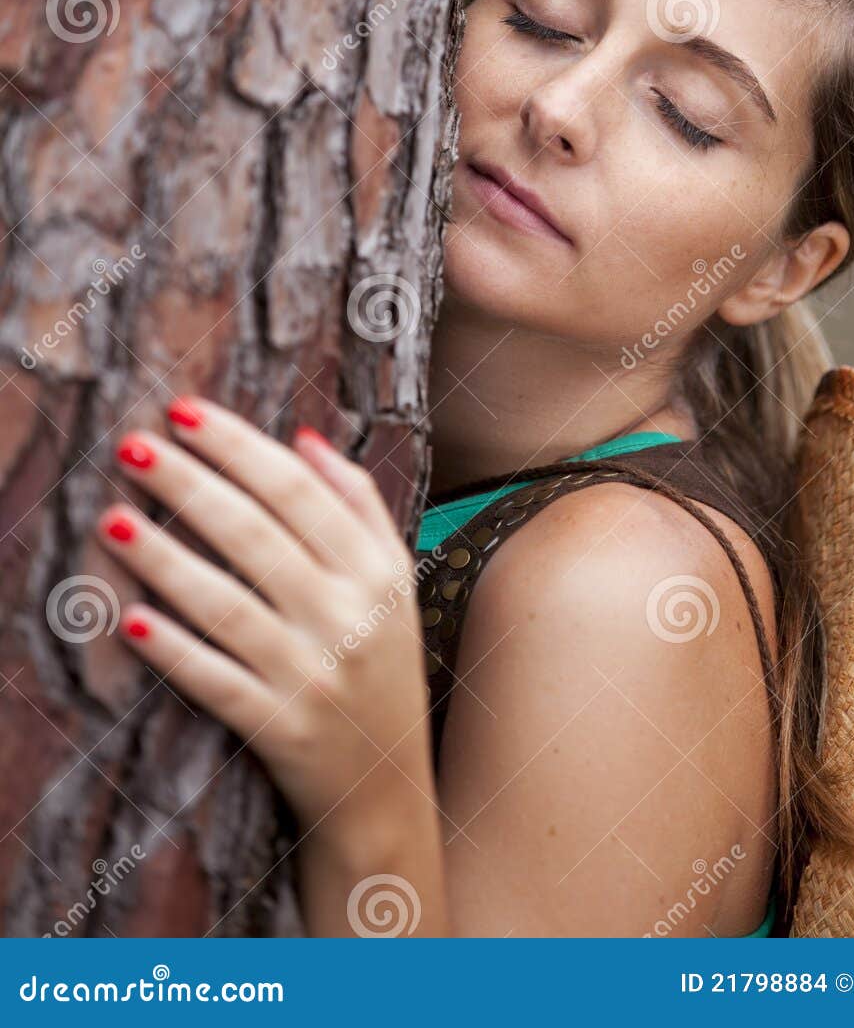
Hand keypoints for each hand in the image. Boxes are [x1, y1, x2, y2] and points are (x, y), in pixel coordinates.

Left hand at [95, 396, 432, 839]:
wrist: (387, 790)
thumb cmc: (380, 664)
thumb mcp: (394, 580)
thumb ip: (358, 503)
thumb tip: (302, 435)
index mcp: (378, 570)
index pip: (298, 490)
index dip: (237, 445)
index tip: (182, 411)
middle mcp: (349, 617)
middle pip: (257, 535)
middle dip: (190, 483)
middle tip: (132, 446)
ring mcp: (313, 675)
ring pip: (227, 605)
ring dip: (165, 559)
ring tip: (113, 519)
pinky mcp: (280, 729)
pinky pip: (216, 681)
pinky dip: (173, 649)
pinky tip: (128, 617)